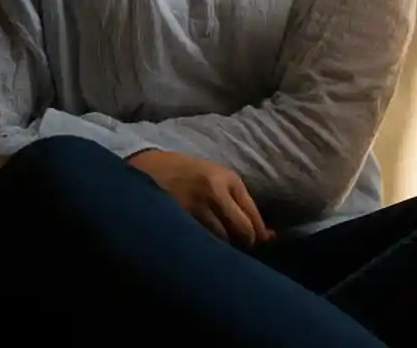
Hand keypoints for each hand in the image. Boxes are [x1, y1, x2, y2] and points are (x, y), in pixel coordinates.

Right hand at [128, 149, 272, 247]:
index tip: (261, 242)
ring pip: (221, 238)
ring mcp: (196, 205)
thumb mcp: (218, 181)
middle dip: (246, 243)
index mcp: (229, 179)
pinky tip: (203, 245)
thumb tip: (268, 237)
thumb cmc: (188, 175)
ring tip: (221, 246)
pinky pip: (201, 239)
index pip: (252, 214)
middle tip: (242, 248)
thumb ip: (240, 205)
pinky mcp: (179, 217)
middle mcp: (216, 191)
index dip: (259, 233)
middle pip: (242, 228)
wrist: (149, 168)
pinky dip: (206, 246)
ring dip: (225, 248)